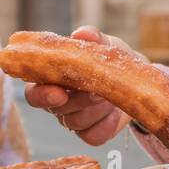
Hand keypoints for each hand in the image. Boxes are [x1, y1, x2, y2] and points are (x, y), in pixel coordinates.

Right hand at [24, 25, 142, 145]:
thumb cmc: (110, 60)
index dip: (42, 95)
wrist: (135, 80)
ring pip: (76, 122)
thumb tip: (82, 32)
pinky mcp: (91, 134)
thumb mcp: (104, 45)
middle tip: (97, 91)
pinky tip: (115, 112)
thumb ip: (93, 38)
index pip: (33, 93)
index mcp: (51, 80)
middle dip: (79, 100)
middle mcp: (58, 103)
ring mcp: (73, 120)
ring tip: (110, 96)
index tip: (59, 92)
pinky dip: (107, 124)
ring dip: (96, 109)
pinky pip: (93, 136)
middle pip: (57, 110)